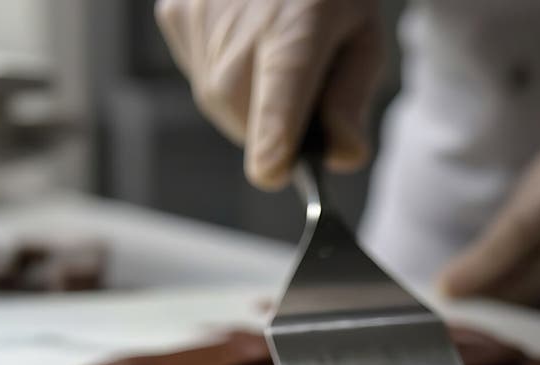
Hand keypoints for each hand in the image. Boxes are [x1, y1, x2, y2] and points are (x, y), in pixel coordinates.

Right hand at [155, 0, 384, 188]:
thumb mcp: (363, 38)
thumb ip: (352, 100)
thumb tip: (341, 155)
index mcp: (297, 26)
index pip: (280, 96)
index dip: (276, 141)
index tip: (274, 173)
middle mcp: (240, 24)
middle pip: (245, 119)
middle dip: (270, 129)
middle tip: (297, 95)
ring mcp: (199, 18)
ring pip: (219, 105)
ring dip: (247, 105)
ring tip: (268, 58)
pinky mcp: (175, 14)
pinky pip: (200, 79)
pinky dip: (224, 78)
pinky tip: (243, 43)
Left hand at [440, 83, 539, 318]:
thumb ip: (511, 226)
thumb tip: (470, 273)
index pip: (509, 242)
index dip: (473, 272)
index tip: (445, 292)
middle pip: (524, 290)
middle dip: (484, 307)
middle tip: (455, 319)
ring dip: (512, 326)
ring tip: (484, 328)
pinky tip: (525, 327)